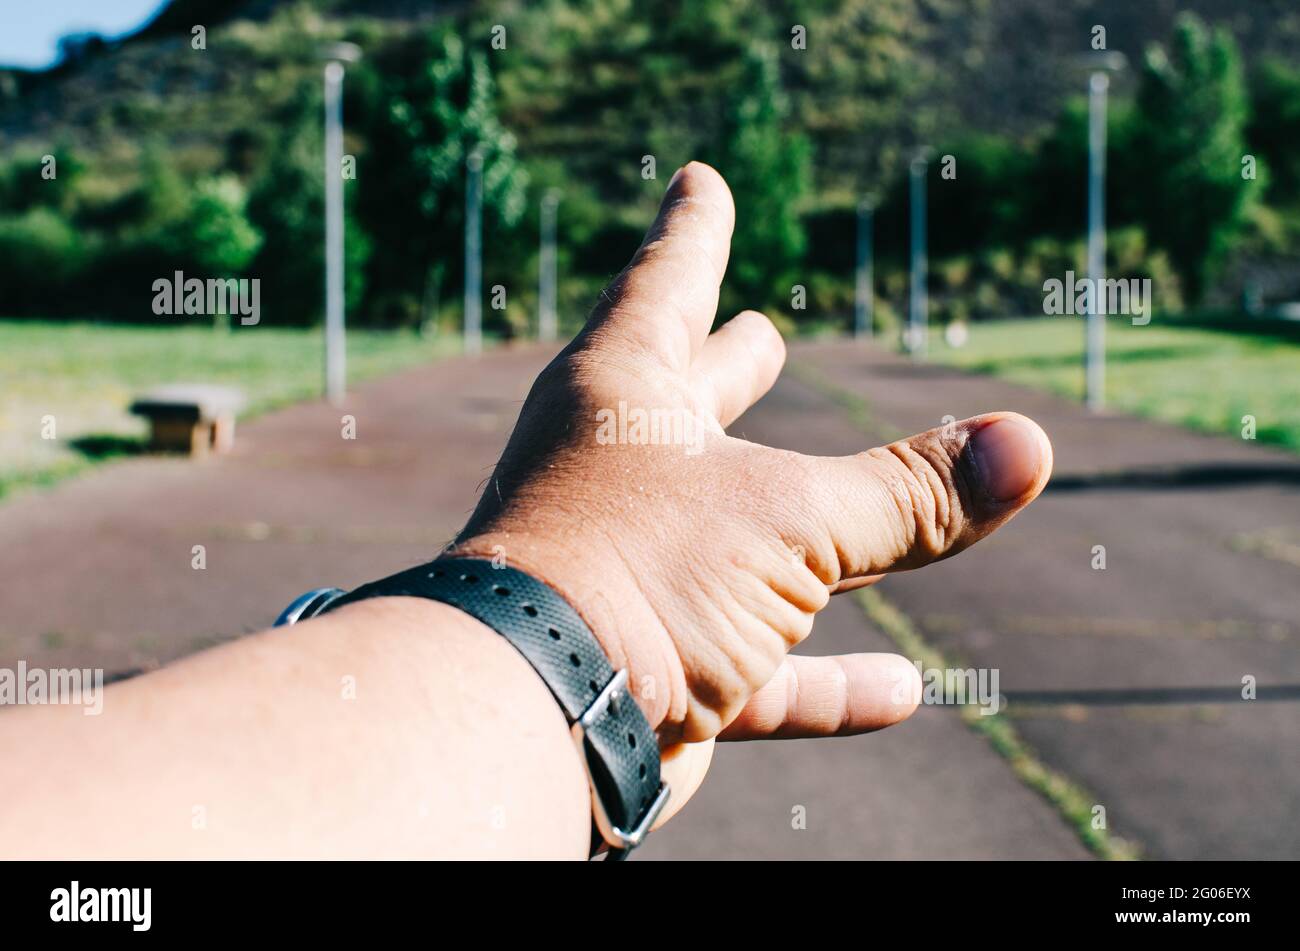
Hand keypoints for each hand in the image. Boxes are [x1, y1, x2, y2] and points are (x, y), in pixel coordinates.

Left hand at [451, 162, 1051, 819]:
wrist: (538, 723)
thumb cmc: (640, 579)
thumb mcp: (791, 519)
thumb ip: (908, 492)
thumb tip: (1027, 447)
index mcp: (625, 396)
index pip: (670, 282)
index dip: (695, 230)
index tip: (700, 179)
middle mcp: (616, 477)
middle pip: (685, 405)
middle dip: (724, 369)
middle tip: (757, 335)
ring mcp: (632, 578)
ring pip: (727, 542)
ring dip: (789, 524)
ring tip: (836, 502)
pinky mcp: (657, 674)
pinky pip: (758, 674)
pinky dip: (823, 684)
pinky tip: (897, 690)